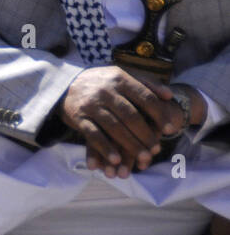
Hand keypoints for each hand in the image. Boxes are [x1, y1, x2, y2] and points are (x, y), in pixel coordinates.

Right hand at [58, 66, 186, 176]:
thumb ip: (146, 82)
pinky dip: (105, 148)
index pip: (145, 97)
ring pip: (114, 127)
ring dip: (130, 145)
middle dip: (146, 135)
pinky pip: (93, 135)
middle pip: (131, 115)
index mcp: (120, 78)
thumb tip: (169, 95)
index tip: (170, 129)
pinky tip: (116, 160)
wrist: (65, 83)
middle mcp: (105, 90)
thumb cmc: (102, 82)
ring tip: (144, 158)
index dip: (159, 115)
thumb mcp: (122, 75)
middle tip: (156, 150)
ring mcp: (91, 104)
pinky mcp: (78, 117)